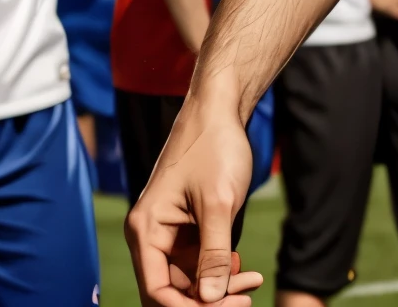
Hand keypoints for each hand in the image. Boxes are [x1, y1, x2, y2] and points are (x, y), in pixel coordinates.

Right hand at [125, 95, 263, 305]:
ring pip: (187, 279)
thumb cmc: (214, 148)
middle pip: (171, 289)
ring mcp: (169, 232)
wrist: (220, 109)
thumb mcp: (219, 204)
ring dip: (216, 287)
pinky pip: (197, 262)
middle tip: (245, 298)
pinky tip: (242, 268)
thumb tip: (209, 300)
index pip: (157, 291)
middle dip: (207, 299)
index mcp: (146, 231)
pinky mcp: (187, 226)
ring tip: (251, 282)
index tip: (230, 305)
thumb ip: (215, 254)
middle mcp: (151, 236)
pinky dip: (218, 269)